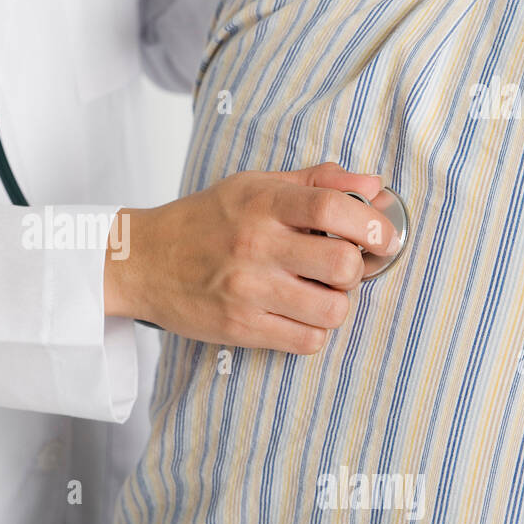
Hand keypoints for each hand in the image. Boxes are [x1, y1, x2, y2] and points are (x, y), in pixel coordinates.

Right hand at [104, 162, 398, 354]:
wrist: (141, 260)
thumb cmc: (204, 221)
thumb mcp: (253, 186)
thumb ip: (316, 183)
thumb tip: (373, 189)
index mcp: (262, 202)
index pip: (333, 208)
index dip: (372, 225)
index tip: (382, 237)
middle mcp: (255, 245)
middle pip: (342, 264)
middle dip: (356, 269)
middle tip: (344, 268)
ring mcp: (247, 290)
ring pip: (332, 310)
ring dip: (337, 304)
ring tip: (319, 293)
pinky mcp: (239, 327)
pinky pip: (306, 341)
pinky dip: (313, 331)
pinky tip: (298, 315)